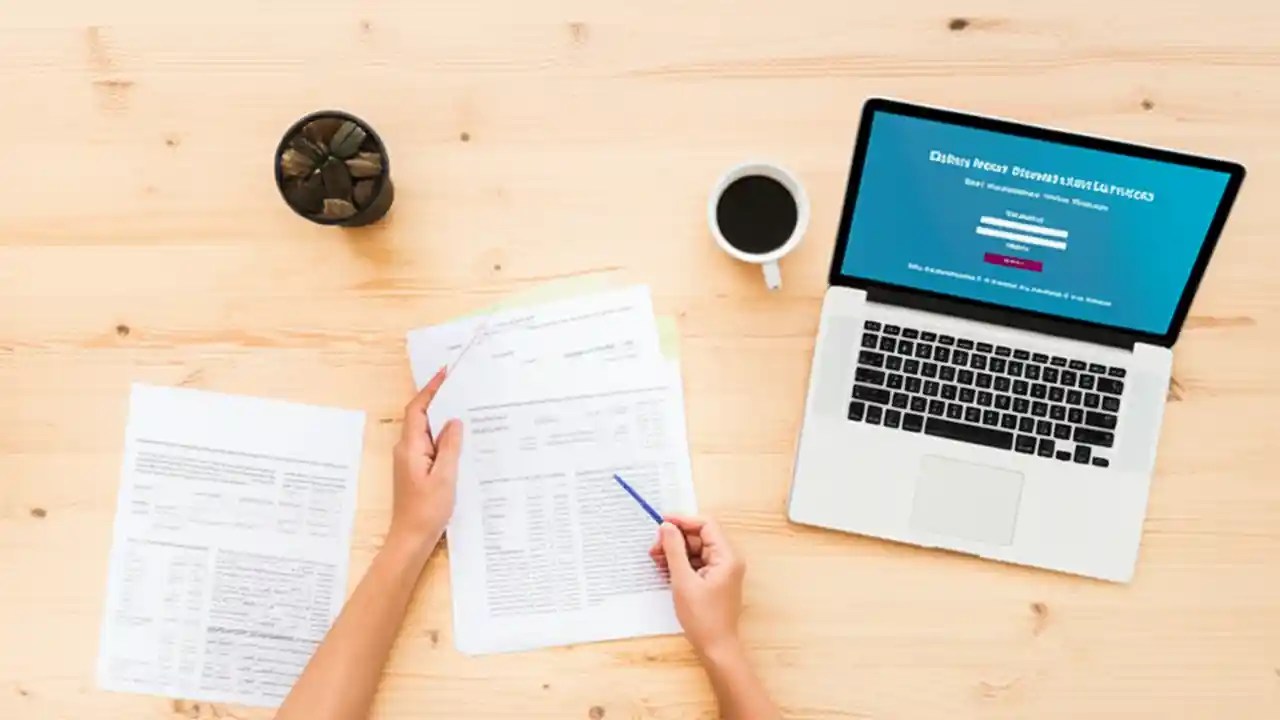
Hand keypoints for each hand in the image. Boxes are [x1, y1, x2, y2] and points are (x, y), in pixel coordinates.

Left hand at [388, 367, 462, 549]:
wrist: (411, 538)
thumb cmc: (427, 509)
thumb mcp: (445, 476)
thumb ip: (450, 446)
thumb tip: (454, 421)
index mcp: (410, 447)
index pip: (417, 409)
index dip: (430, 390)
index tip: (445, 373)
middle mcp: (407, 450)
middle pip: (421, 417)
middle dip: (439, 400)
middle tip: (461, 387)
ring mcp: (410, 460)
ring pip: (427, 432)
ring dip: (443, 420)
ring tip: (466, 409)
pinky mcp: (416, 470)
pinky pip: (430, 446)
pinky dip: (444, 438)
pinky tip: (460, 440)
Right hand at [649, 515, 745, 656]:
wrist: (716, 647)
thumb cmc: (703, 617)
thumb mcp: (683, 581)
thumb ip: (674, 550)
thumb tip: (666, 527)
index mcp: (727, 557)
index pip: (706, 525)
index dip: (683, 521)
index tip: (661, 522)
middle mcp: (727, 560)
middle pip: (699, 537)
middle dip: (675, 539)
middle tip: (654, 547)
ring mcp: (721, 571)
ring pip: (695, 550)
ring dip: (675, 552)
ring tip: (655, 559)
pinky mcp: (713, 581)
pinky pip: (696, 564)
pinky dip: (680, 564)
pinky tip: (664, 569)